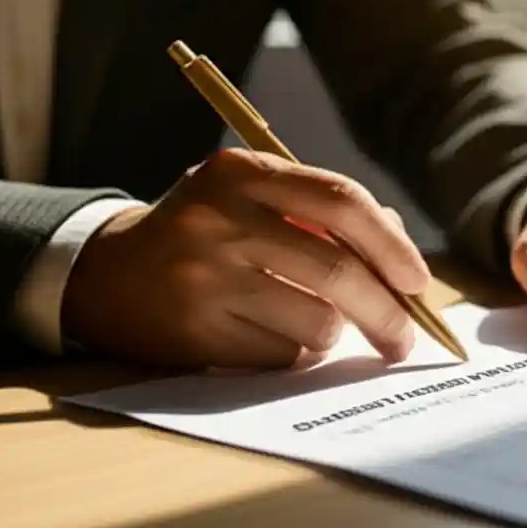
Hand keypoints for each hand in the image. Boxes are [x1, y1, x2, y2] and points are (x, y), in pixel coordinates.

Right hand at [63, 149, 430, 368]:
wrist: (108, 274)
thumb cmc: (208, 234)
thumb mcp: (255, 200)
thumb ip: (326, 213)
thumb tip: (403, 255)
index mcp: (243, 172)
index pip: (341, 201)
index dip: (391, 246)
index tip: (417, 282)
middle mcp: (221, 218)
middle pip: (339, 271)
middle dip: (386, 314)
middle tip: (402, 340)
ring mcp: (205, 276)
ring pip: (317, 323)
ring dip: (331, 335)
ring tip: (310, 325)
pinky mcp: (195, 330)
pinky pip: (281, 355)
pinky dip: (291, 354)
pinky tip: (264, 335)